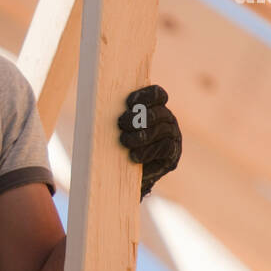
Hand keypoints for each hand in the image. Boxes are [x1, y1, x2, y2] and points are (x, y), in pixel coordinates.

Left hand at [117, 85, 181, 199]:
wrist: (124, 176)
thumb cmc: (116, 145)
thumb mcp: (115, 128)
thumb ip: (115, 115)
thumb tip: (98, 105)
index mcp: (155, 107)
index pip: (157, 94)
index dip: (144, 96)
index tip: (128, 103)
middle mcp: (167, 120)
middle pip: (156, 113)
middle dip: (137, 118)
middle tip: (121, 124)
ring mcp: (172, 137)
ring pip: (161, 130)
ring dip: (141, 136)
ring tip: (125, 141)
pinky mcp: (172, 156)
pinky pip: (165, 149)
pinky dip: (148, 152)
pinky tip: (135, 156)